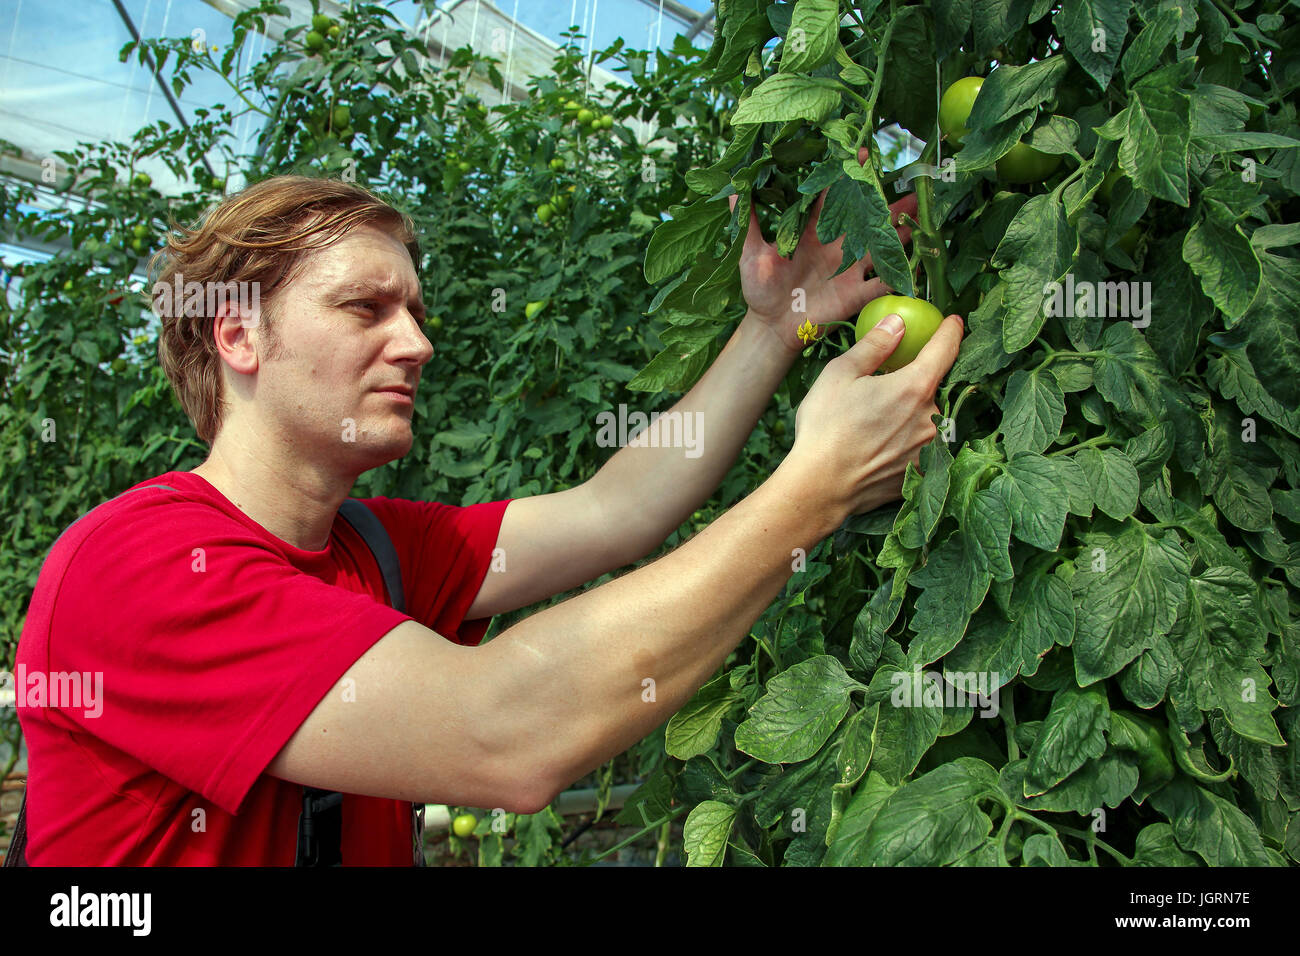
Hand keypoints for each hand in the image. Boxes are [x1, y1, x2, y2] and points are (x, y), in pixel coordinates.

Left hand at [731, 146, 917, 353]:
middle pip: (868, 219)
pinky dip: (899, 278)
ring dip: (902, 234)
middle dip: (889, 204)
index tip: (863, 153)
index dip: (848, 176)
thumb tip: (733, 188)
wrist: (770, 327)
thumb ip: (747, 222)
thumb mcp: (750, 253)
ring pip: (882, 247)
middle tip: (912, 187)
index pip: (835, 196)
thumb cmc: (759, 288)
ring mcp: (849, 270)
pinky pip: (882, 285)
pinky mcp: (855, 295)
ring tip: (923, 218)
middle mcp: (837, 246)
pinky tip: (918, 267)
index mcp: (814, 231)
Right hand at [784, 310, 963, 518]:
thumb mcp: (840, 374)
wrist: (821, 487)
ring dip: (911, 412)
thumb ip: (874, 345)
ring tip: (877, 420)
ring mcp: (930, 448)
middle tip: (889, 382)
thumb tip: (897, 323)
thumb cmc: (826, 428)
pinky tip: (881, 444)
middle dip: (917, 380)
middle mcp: (932, 418)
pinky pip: (921, 446)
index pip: (946, 348)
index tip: (953, 322)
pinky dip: (907, 439)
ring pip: (928, 418)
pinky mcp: (921, 472)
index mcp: (916, 387)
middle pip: (934, 387)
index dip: (950, 331)